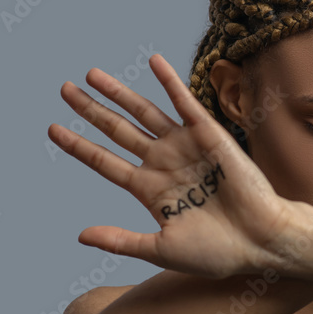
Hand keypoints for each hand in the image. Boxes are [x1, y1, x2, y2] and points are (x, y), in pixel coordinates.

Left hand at [48, 54, 293, 277]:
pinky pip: (184, 103)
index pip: (104, 162)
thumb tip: (80, 235)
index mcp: (149, 190)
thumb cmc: (217, 252)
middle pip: (117, 131)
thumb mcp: (161, 249)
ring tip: (90, 75)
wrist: (259, 241)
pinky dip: (168, 82)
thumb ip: (121, 240)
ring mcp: (184, 147)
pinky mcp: (208, 134)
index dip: (78, 145)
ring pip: (143, 113)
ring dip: (118, 93)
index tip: (53, 129)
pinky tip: (153, 62)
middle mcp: (162, 164)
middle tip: (64, 90)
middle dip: (90, 110)